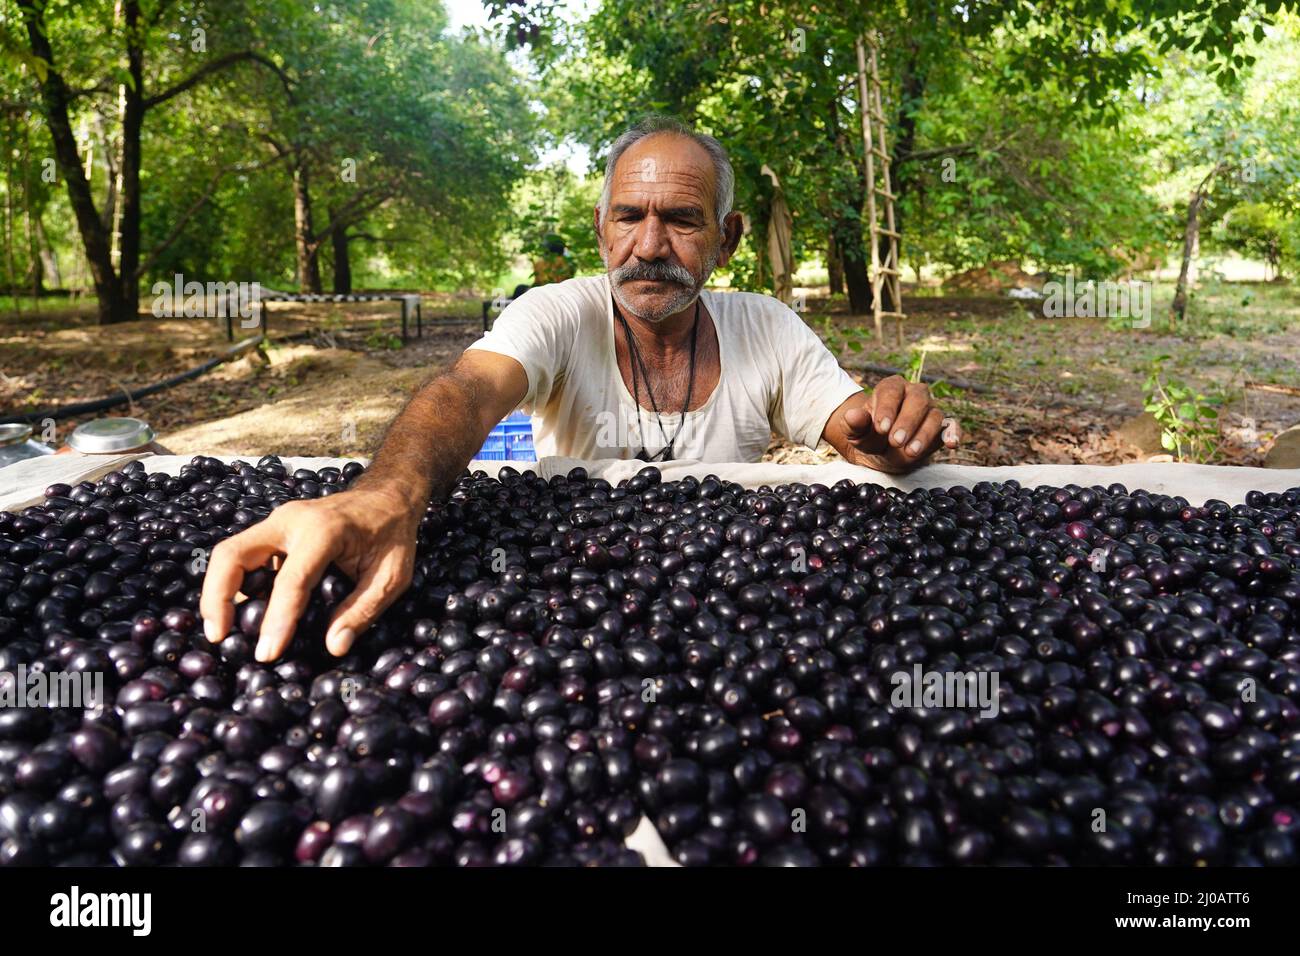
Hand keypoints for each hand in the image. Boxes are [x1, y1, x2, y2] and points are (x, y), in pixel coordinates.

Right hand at [199, 485, 421, 661]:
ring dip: (219, 592)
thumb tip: (334, 647)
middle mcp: (290, 520)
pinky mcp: (273, 531)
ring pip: (229, 554)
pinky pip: (243, 556)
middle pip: (232, 554)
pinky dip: (234, 585)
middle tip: (218, 638)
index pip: (291, 580)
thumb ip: (362, 611)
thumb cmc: (393, 536)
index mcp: (324, 530)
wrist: (388, 497)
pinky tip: (242, 614)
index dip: (276, 620)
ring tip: (223, 632)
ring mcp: (277, 522)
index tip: (267, 654)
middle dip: (217, 598)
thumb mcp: (391, 577)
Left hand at [840, 376, 960, 472]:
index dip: (887, 408)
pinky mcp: (942, 427)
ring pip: (934, 415)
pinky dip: (954, 433)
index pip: (892, 391)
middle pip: (917, 400)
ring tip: (910, 451)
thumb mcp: (855, 433)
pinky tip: (952, 444)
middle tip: (895, 441)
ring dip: (924, 434)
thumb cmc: (869, 436)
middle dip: (907, 422)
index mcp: (891, 387)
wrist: (882, 451)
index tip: (880, 428)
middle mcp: (914, 394)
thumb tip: (852, 416)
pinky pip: (952, 426)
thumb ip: (854, 424)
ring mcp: (930, 409)